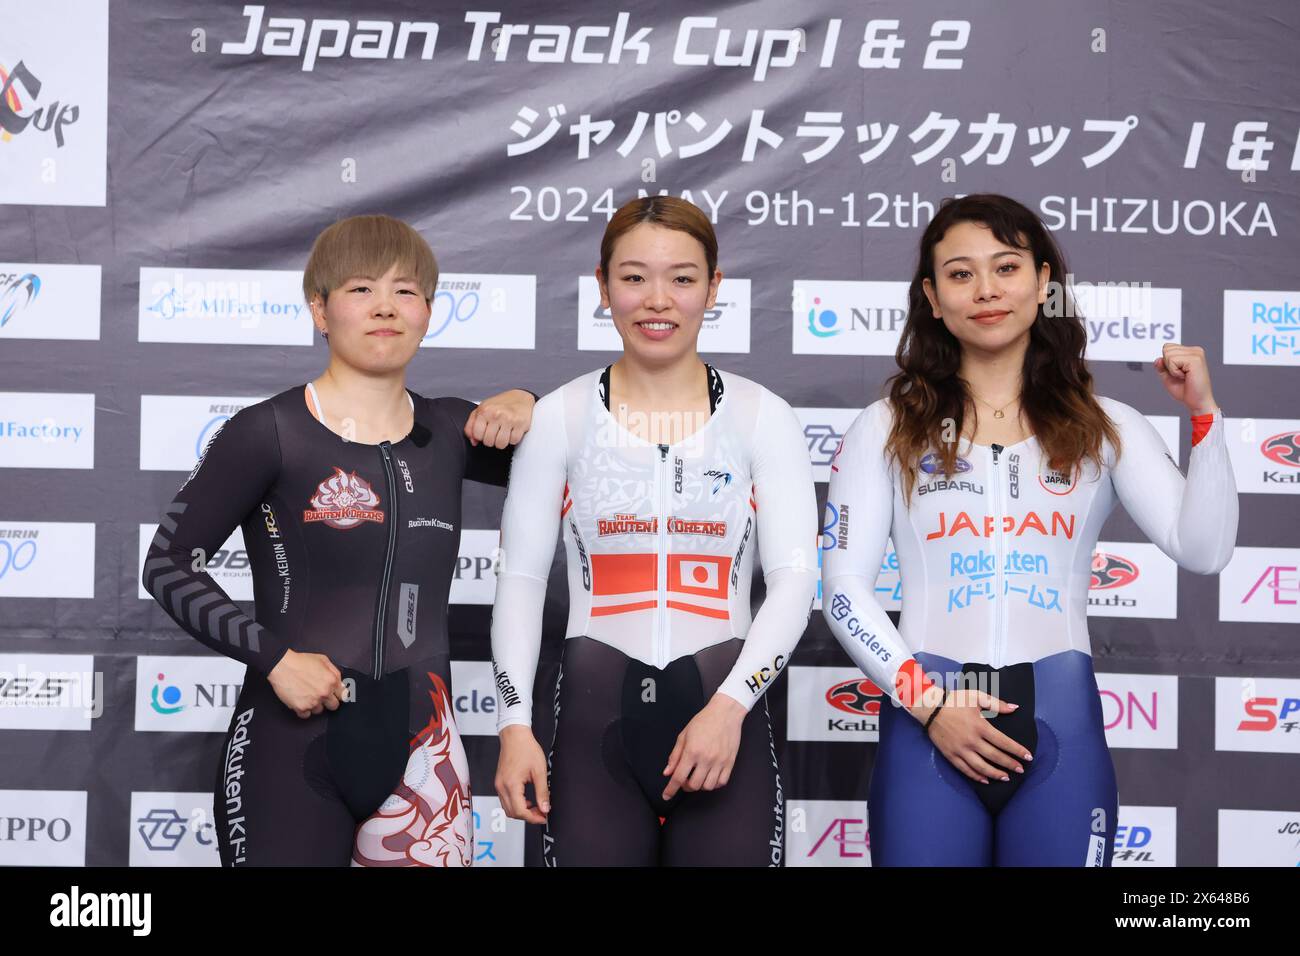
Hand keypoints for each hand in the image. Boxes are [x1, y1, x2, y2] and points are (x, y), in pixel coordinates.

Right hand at [267, 649, 346, 718]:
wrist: (282, 666)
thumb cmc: (300, 661)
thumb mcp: (323, 660)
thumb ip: (335, 673)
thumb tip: (341, 684)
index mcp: (331, 681)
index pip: (343, 695)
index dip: (338, 694)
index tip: (335, 695)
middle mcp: (324, 693)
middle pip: (334, 706)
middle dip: (328, 701)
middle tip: (320, 695)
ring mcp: (313, 701)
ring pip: (319, 711)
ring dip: (315, 705)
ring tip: (307, 695)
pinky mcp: (301, 707)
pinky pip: (306, 715)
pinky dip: (304, 710)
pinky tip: (301, 701)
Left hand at [465, 389, 535, 447]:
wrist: (520, 398)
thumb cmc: (500, 404)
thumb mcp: (481, 409)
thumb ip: (471, 425)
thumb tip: (473, 440)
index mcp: (484, 411)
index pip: (477, 435)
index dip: (480, 437)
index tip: (485, 432)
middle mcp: (496, 414)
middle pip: (489, 441)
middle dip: (491, 440)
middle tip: (495, 433)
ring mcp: (509, 419)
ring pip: (501, 444)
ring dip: (502, 442)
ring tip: (503, 433)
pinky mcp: (521, 424)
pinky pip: (514, 441)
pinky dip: (513, 439)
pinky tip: (512, 431)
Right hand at [495, 724, 549, 823]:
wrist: (515, 736)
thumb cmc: (526, 749)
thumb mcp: (539, 771)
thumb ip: (542, 792)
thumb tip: (545, 808)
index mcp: (511, 785)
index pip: (520, 811)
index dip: (533, 817)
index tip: (544, 817)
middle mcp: (501, 787)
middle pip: (512, 813)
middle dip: (528, 816)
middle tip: (542, 813)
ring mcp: (498, 785)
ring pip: (507, 808)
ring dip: (521, 811)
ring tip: (536, 807)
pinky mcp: (499, 782)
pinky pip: (505, 800)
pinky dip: (516, 804)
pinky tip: (527, 800)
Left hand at [662, 693, 745, 799]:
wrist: (725, 713)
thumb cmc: (704, 721)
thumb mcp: (684, 735)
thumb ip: (675, 755)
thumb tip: (668, 772)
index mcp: (692, 751)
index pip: (678, 777)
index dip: (670, 789)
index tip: (667, 795)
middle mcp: (706, 758)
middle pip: (693, 785)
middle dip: (685, 786)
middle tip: (684, 779)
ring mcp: (719, 762)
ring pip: (708, 787)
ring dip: (700, 785)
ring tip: (698, 776)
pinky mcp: (730, 763)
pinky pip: (721, 782)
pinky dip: (714, 783)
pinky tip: (710, 775)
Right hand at [908, 687, 1030, 783]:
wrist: (930, 708)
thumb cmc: (955, 700)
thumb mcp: (976, 696)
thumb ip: (997, 704)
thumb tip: (1015, 708)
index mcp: (980, 726)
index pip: (1003, 742)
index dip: (1017, 750)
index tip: (1028, 756)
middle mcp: (972, 741)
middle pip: (995, 757)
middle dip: (1010, 764)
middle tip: (1021, 770)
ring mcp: (960, 749)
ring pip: (981, 767)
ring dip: (995, 774)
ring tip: (1005, 777)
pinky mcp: (951, 755)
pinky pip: (965, 769)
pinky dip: (976, 776)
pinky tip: (985, 780)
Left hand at [1154, 343, 1217, 414]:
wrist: (1197, 402)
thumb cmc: (1186, 391)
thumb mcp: (1168, 377)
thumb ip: (1161, 367)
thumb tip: (1158, 359)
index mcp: (1190, 352)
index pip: (1167, 347)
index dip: (1166, 362)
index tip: (1178, 373)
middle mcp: (1195, 351)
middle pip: (1166, 348)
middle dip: (1168, 365)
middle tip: (1181, 376)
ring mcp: (1196, 354)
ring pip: (1168, 354)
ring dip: (1172, 369)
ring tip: (1184, 376)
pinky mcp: (1195, 359)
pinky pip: (1172, 360)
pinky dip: (1174, 372)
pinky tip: (1186, 377)